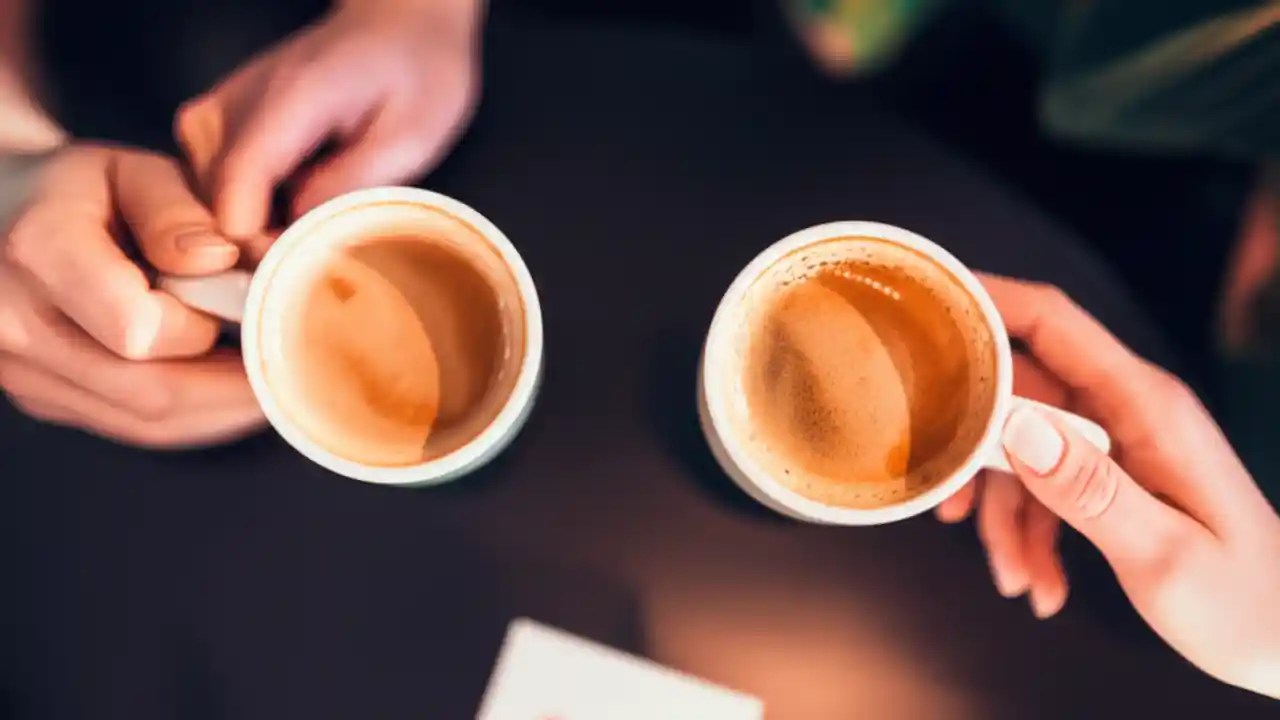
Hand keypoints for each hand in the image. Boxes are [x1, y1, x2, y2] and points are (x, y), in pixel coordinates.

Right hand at [0, 144, 265, 446]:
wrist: (2, 215)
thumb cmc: (74, 189)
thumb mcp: (128, 170)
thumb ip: (178, 211)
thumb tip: (225, 262)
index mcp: (37, 253)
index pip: (139, 330)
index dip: (208, 328)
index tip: (250, 305)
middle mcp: (16, 327)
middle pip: (150, 393)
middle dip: (239, 386)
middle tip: (299, 365)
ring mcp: (26, 374)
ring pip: (147, 423)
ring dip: (226, 409)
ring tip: (276, 376)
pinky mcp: (45, 400)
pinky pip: (134, 426)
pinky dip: (197, 414)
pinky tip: (234, 387)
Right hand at [175, 0, 480, 244]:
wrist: (396, 24)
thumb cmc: (416, 73)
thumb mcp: (412, 135)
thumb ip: (352, 184)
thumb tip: (297, 233)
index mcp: (286, 102)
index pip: (236, 199)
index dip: (263, 252)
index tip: (303, 274)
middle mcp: (231, 107)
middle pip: (214, 215)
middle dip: (264, 249)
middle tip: (324, 254)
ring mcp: (212, 118)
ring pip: (210, 214)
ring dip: (260, 234)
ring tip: (318, 227)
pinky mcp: (210, 130)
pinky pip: (216, 198)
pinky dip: (256, 216)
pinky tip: (302, 210)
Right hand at [943, 274, 1279, 697]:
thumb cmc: (1245, 603)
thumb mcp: (1163, 554)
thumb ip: (1087, 488)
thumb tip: (1014, 426)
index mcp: (1145, 406)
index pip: (1053, 323)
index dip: (985, 302)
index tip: (921, 306)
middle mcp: (1127, 410)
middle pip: (1017, 398)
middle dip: (977, 461)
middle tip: (951, 514)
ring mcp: (1117, 442)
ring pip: (1021, 452)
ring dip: (1006, 518)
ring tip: (1017, 581)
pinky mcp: (1110, 476)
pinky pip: (1043, 486)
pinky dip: (1030, 536)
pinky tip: (1040, 585)